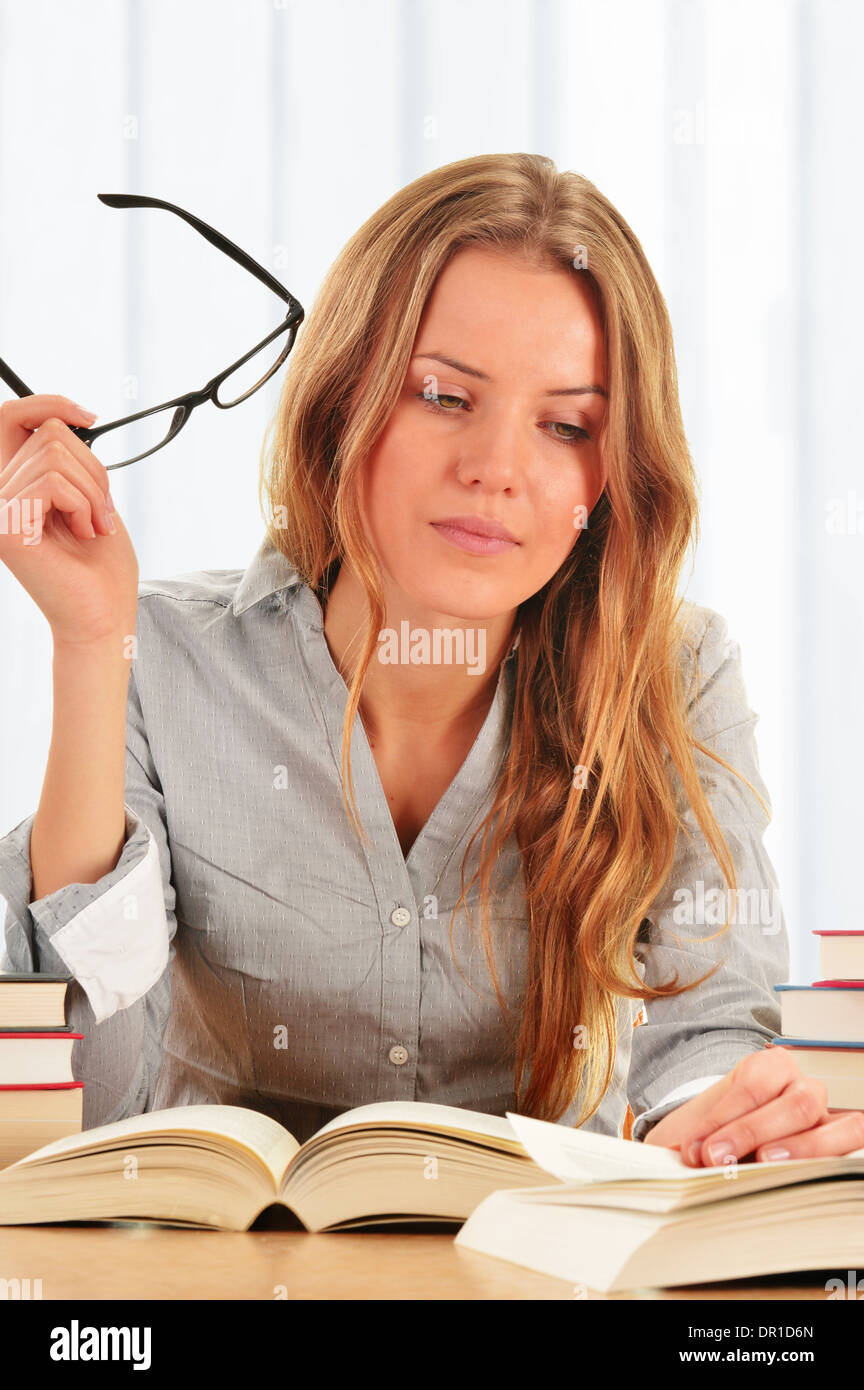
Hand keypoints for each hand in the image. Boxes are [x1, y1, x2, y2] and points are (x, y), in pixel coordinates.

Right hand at [0, 395, 138, 643]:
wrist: (105, 617)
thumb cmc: (102, 566)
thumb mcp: (89, 497)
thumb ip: (67, 458)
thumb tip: (60, 415)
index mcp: (14, 485)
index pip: (12, 417)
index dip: (50, 403)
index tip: (90, 416)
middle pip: (49, 432)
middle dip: (92, 470)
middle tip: (99, 514)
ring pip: (55, 454)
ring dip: (92, 493)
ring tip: (90, 528)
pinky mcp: (6, 526)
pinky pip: (53, 482)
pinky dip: (83, 506)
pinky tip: (81, 534)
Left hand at [642, 1047, 863, 1165]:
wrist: (731, 1138)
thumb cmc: (721, 1130)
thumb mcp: (708, 1126)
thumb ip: (700, 1138)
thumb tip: (691, 1155)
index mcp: (771, 1067)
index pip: (754, 1086)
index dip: (725, 1118)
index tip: (697, 1149)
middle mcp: (806, 1087)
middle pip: (797, 1104)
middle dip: (755, 1132)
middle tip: (717, 1159)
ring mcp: (830, 1118)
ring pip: (841, 1125)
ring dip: (804, 1149)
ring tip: (764, 1164)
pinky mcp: (843, 1143)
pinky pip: (855, 1147)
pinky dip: (835, 1159)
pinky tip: (805, 1177)